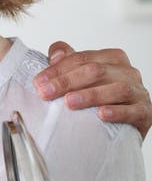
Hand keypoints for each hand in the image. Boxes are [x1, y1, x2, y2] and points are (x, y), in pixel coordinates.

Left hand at [33, 41, 151, 138]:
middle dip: (67, 81)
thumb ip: (69, 62)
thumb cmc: (100, 100)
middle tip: (46, 93)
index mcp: (113, 59)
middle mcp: (128, 72)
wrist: (123, 128)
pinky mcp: (145, 113)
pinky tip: (101, 115)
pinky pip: (133, 111)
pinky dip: (118, 112)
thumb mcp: (83, 79)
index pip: (83, 58)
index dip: (59, 69)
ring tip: (69, 102)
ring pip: (117, 88)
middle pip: (96, 71)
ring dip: (91, 95)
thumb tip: (55, 53)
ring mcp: (138, 92)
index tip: (39, 82)